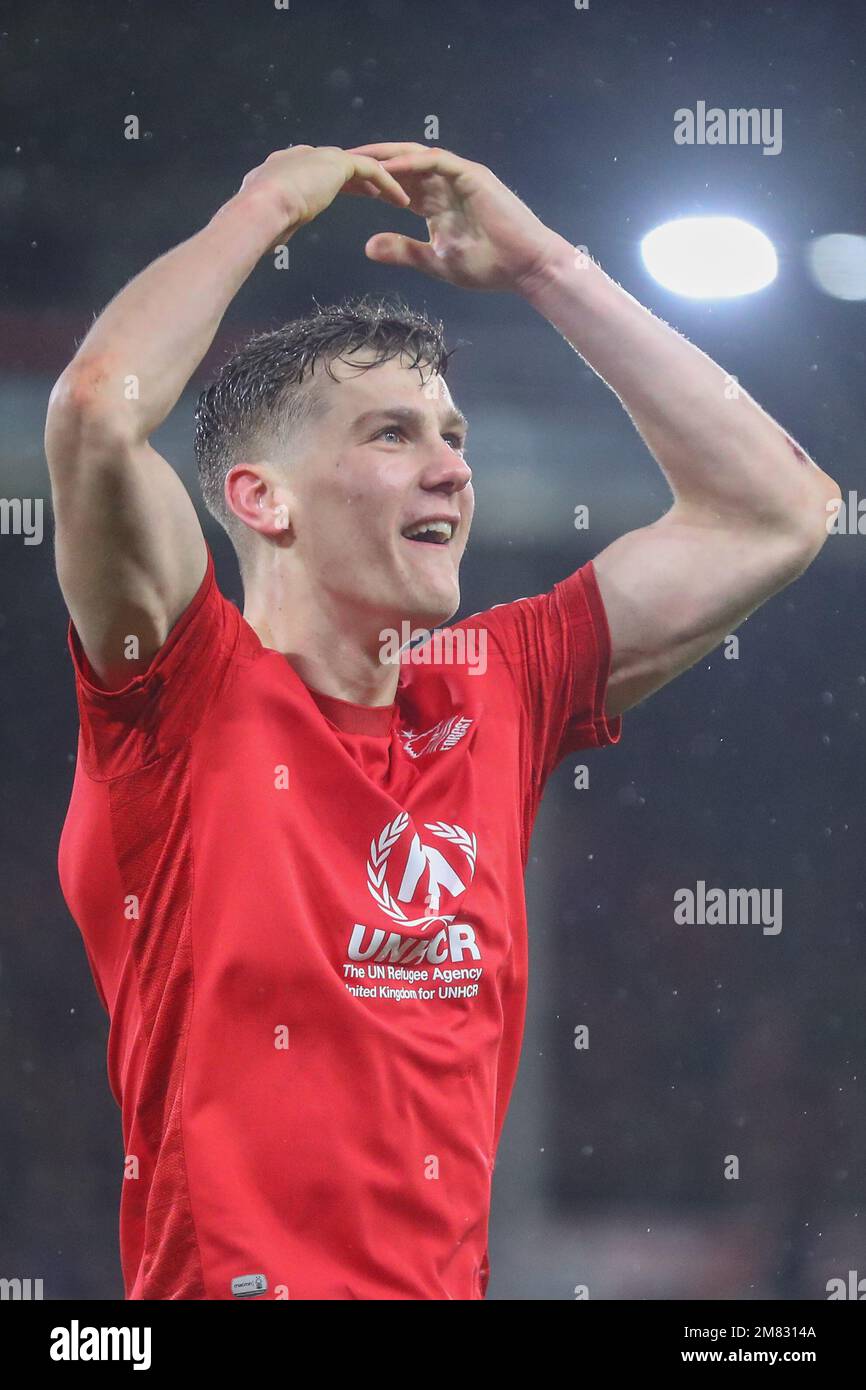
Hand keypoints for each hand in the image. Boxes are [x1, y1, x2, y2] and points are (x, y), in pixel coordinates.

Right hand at [238, 144, 410, 234]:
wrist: (259, 208)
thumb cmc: (258, 224)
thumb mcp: (270, 221)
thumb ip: (279, 221)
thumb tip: (276, 235)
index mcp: (285, 168)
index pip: (316, 171)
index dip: (337, 184)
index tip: (354, 196)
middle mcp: (303, 156)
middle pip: (341, 165)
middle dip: (362, 179)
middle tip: (381, 194)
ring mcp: (320, 157)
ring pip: (360, 165)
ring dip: (381, 181)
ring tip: (400, 197)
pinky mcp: (337, 163)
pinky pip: (372, 170)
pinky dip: (389, 184)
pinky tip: (402, 200)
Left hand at [345, 141, 570, 292]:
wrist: (524, 268)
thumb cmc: (486, 266)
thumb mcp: (433, 261)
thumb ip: (402, 250)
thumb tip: (366, 246)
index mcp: (434, 202)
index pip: (395, 185)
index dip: (369, 184)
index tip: (340, 187)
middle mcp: (443, 183)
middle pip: (399, 164)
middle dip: (369, 163)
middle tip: (337, 162)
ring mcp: (457, 176)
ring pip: (414, 156)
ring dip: (385, 156)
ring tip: (356, 158)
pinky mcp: (471, 174)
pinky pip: (436, 162)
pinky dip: (412, 163)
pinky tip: (389, 168)